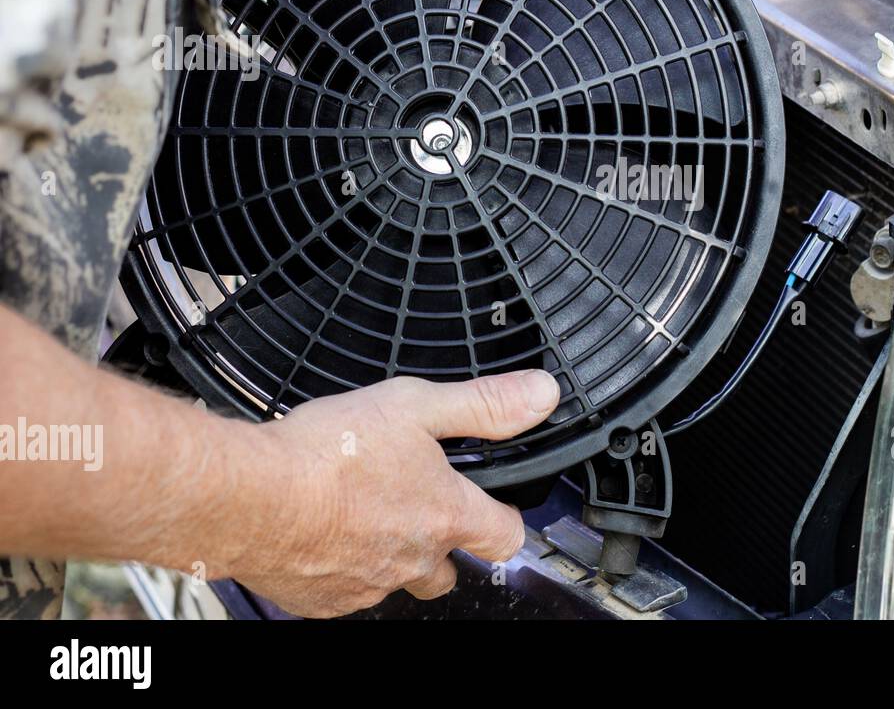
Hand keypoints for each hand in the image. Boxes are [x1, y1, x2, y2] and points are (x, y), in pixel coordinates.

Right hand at [228, 371, 558, 617]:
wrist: (248, 496)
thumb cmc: (327, 453)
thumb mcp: (417, 405)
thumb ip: (484, 404)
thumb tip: (540, 396)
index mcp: (445, 515)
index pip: (506, 535)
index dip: (505, 518)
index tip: (496, 506)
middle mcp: (414, 559)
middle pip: (450, 570)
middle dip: (444, 544)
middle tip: (416, 504)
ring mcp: (368, 586)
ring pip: (396, 578)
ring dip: (390, 551)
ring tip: (362, 508)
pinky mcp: (323, 602)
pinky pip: (347, 591)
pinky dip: (343, 565)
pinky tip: (324, 529)